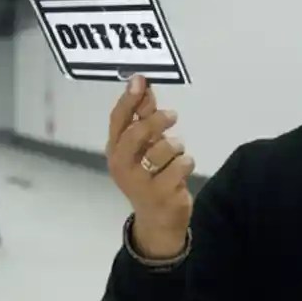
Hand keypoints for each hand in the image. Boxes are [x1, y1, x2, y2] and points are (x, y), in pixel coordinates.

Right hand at [106, 75, 194, 258]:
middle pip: (138, 132)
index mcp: (115, 151)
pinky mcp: (161, 194)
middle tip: (172, 116)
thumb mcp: (143, 148)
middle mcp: (122, 166)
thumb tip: (144, 86)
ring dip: (176, 146)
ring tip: (176, 154)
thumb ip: (143, 118)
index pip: (118, 120)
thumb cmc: (149, 176)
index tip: (140, 80)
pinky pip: (181, 165)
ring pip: (164, 148)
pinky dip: (186, 163)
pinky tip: (181, 171)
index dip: (129, 99)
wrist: (156, 220)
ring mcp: (140, 182)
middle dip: (157, 120)